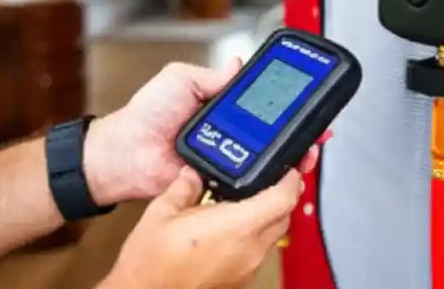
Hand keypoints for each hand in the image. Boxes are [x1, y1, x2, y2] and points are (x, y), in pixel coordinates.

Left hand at [84, 60, 321, 205]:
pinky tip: (282, 171)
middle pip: (272, 132)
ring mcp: (227, 155)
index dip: (285, 102)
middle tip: (316, 128)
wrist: (127, 152)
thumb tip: (238, 65)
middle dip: (297, 130)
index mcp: (221, 104)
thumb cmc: (145, 114)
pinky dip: (267, 177)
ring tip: (307, 150)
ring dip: (290, 154)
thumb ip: (212, 75)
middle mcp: (229, 131)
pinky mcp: (222, 179)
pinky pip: (249, 179)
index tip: (306, 98)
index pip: (261, 102)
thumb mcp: (180, 78)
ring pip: (267, 157)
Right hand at [100, 167, 301, 288]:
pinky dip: (253, 237)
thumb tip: (192, 173)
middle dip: (281, 195)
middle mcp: (250, 249)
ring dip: (267, 217)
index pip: (284, 197)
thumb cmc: (151, 263)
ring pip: (274, 235)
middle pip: (284, 215)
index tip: (288, 166)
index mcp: (236, 226)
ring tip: (243, 203)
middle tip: (268, 178)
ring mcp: (248, 268)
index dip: (291, 177)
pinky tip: (230, 230)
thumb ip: (183, 186)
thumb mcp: (162, 212)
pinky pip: (259, 252)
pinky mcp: (242, 280)